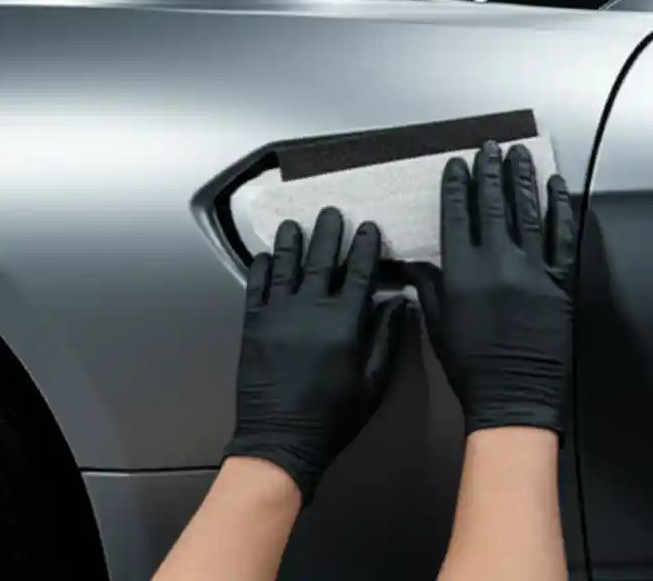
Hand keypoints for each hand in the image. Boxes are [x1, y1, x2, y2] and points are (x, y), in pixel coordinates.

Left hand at [224, 207, 402, 502]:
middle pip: (322, 259)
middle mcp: (311, 309)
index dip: (366, 248)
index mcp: (344, 322)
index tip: (370, 229)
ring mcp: (278, 314)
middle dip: (329, 232)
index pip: (360, 273)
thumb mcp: (373, 382)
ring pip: (287, 265)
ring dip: (293, 241)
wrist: (282, 439)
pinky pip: (257, 286)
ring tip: (295, 223)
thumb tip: (399, 305)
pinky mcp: (254, 325)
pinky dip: (261, 267)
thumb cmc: (332, 418)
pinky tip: (265, 255)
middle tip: (333, 212)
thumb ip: (386, 339)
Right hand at [406, 141, 575, 435]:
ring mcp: (532, 270)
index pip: (458, 215)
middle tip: (489, 148)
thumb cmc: (471, 367)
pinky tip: (556, 187)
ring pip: (527, 211)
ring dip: (522, 179)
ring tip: (519, 155)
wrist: (513, 397)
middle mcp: (498, 264)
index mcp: (463, 272)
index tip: (457, 166)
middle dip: (490, 171)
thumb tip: (416, 263)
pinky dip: (560, 209)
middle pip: (493, 205)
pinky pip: (562, 236)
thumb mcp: (437, 323)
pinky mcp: (560, 283)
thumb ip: (429, 285)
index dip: (457, 186)